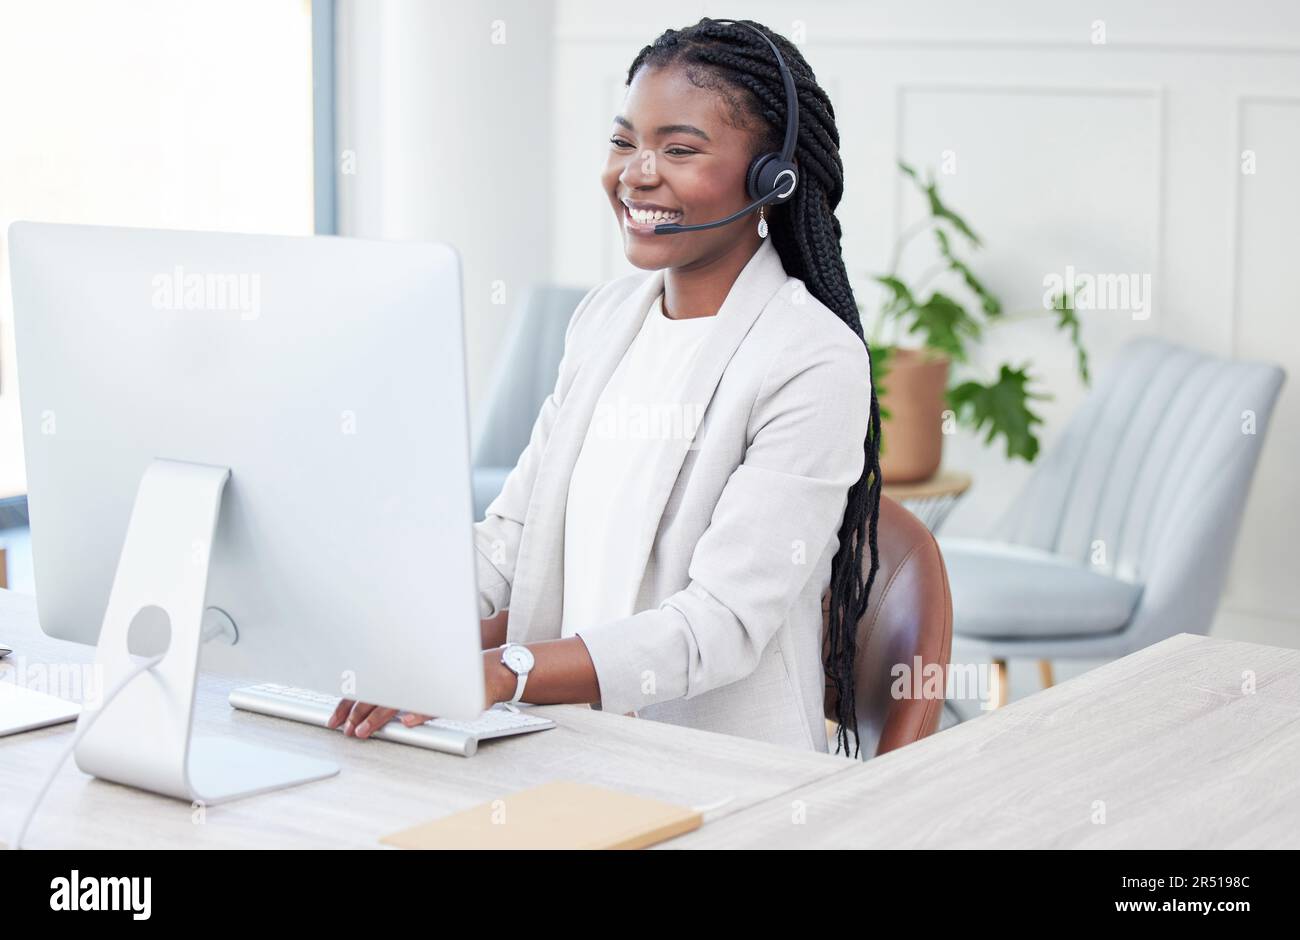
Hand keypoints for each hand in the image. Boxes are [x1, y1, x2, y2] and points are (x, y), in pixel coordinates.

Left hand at [325, 655, 510, 738]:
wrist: (488, 671)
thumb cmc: (449, 675)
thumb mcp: (418, 678)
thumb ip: (394, 688)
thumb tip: (364, 705)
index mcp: (400, 671)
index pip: (368, 685)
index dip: (347, 703)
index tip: (335, 720)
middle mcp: (410, 674)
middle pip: (375, 693)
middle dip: (355, 712)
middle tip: (345, 729)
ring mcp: (428, 684)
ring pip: (396, 700)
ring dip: (377, 717)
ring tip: (363, 731)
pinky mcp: (449, 694)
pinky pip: (430, 705)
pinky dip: (417, 713)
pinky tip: (406, 722)